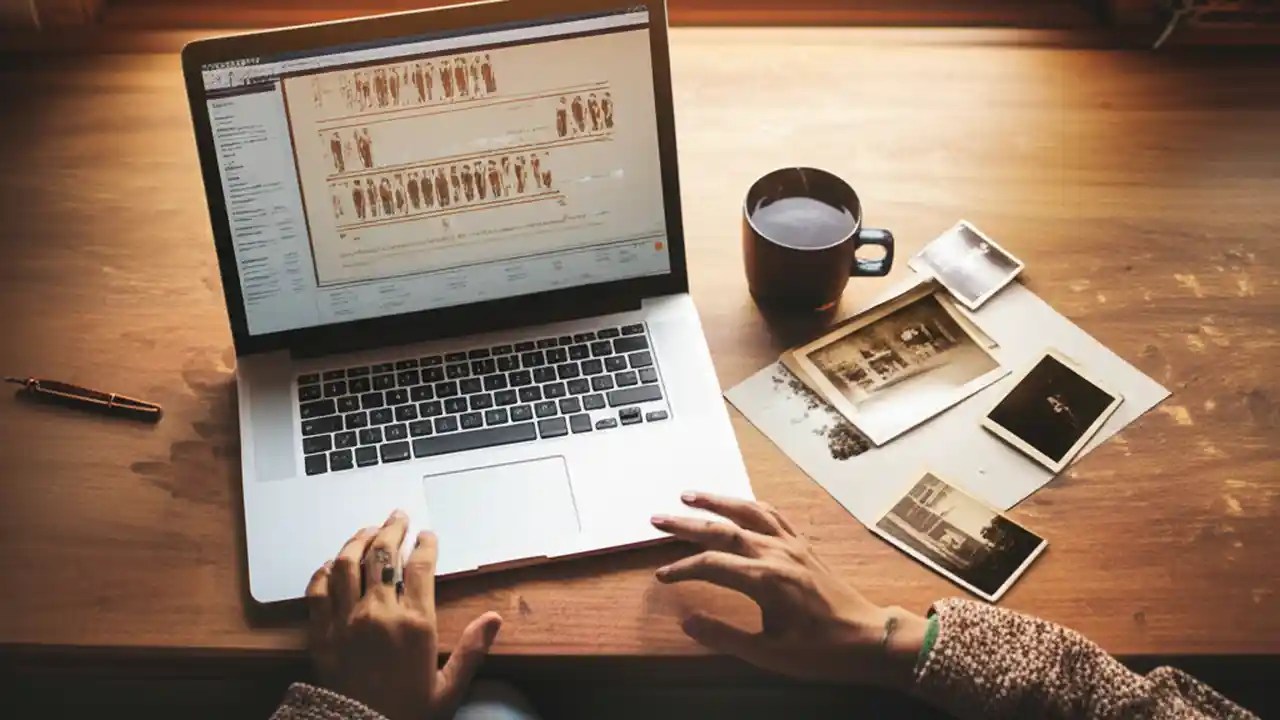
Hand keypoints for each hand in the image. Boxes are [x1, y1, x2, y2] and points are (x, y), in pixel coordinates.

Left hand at [306, 510, 502, 719]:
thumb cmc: (407, 713)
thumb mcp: (448, 688)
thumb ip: (472, 650)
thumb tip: (495, 618)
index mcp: (415, 623)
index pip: (420, 567)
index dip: (425, 544)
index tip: (427, 535)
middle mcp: (378, 613)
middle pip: (382, 555)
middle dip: (391, 529)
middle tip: (397, 517)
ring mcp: (346, 619)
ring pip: (348, 564)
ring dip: (358, 540)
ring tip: (367, 530)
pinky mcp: (321, 632)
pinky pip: (318, 589)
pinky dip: (324, 571)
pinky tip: (332, 564)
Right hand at [651, 493, 928, 687]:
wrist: (867, 639)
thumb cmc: (820, 651)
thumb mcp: (768, 654)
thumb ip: (724, 636)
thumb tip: (687, 621)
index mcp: (766, 581)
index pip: (711, 566)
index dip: (682, 569)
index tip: (662, 576)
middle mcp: (777, 555)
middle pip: (724, 530)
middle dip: (687, 523)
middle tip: (658, 518)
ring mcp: (792, 546)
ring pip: (748, 513)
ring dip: (717, 501)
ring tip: (690, 495)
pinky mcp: (804, 546)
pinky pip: (773, 516)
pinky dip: (750, 505)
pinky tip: (739, 504)